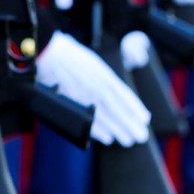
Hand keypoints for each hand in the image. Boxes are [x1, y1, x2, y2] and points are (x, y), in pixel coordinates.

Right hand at [35, 31, 151, 146]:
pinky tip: (107, 138)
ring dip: (116, 129)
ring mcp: (81, 93)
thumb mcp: (94, 62)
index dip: (134, 107)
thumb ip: (106, 78)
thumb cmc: (72, 57)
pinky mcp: (69, 100)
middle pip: (114, 107)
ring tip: (128, 140)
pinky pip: (84, 118)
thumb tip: (119, 92)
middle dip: (128, 123)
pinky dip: (96, 130)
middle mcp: (93, 83)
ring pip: (102, 115)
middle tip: (141, 136)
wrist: (48, 53)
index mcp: (101, 72)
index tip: (145, 119)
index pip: (121, 92)